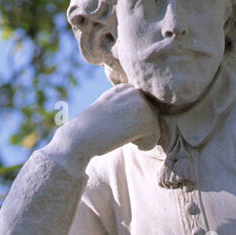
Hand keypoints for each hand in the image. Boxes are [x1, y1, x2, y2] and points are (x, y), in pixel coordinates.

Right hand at [45, 84, 160, 166]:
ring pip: (155, 127)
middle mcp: (134, 91)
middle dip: (139, 130)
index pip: (144, 110)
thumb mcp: (110, 112)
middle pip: (152, 117)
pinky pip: (155, 138)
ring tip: (121, 136)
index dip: (134, 123)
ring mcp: (141, 103)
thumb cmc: (92, 130)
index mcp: (125, 88)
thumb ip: (127, 110)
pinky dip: (144, 146)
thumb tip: (149, 115)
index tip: (116, 126)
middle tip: (118, 132)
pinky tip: (127, 141)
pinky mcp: (146, 118)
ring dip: (141, 138)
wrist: (80, 137)